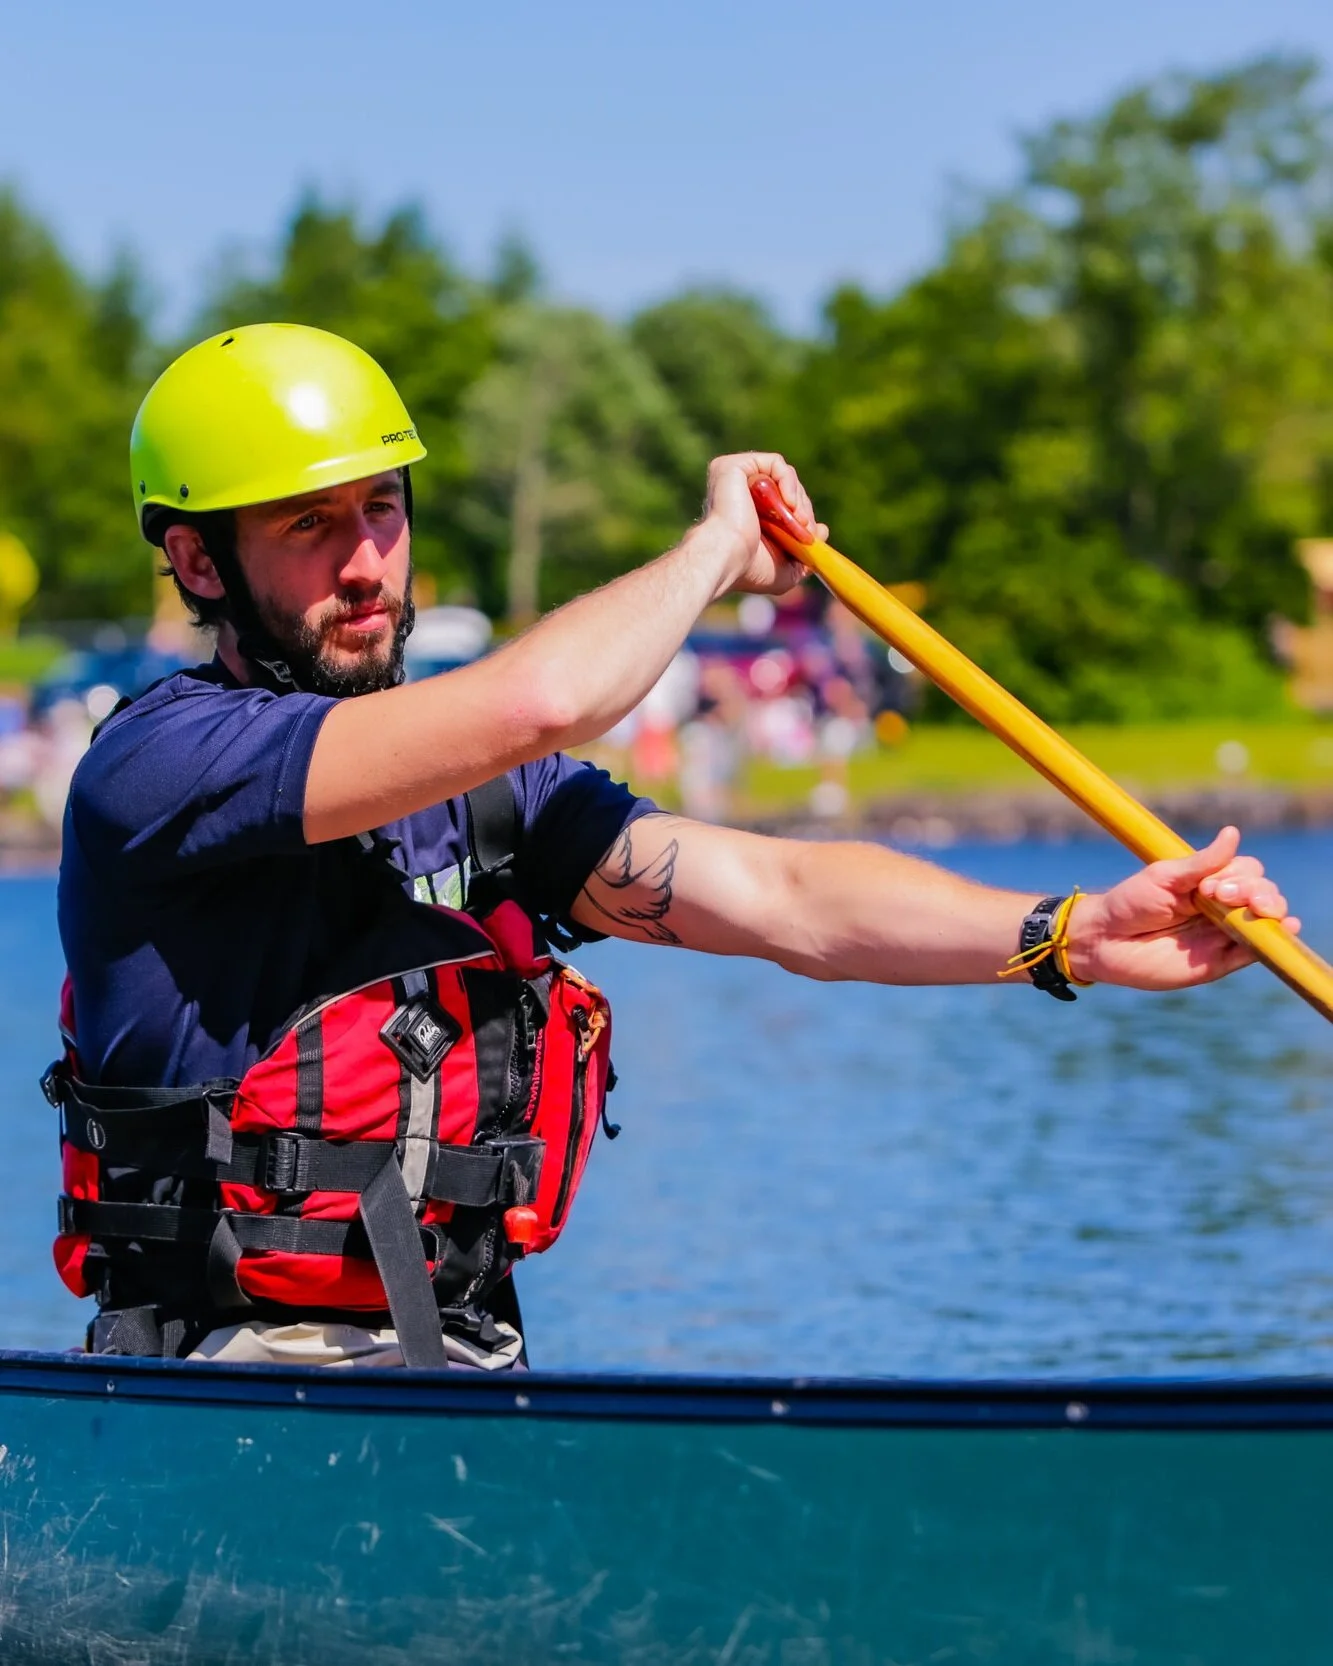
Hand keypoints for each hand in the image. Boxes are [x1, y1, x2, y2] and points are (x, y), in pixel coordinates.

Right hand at [700, 453, 826, 595]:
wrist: (727, 558)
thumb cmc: (749, 570)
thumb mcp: (785, 571)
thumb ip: (804, 554)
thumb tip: (823, 531)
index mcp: (745, 513)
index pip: (783, 503)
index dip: (802, 516)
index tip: (811, 535)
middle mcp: (737, 492)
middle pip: (786, 488)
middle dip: (803, 508)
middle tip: (806, 529)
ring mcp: (734, 477)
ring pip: (783, 475)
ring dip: (799, 498)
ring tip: (799, 520)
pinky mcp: (734, 466)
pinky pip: (775, 463)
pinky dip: (789, 481)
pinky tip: (790, 503)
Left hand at [1064, 827, 1298, 990]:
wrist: (1104, 941)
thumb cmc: (1129, 903)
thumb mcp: (1163, 877)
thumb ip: (1201, 863)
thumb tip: (1232, 833)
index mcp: (1209, 882)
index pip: (1247, 872)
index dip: (1240, 877)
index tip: (1210, 887)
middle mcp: (1222, 906)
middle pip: (1263, 894)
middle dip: (1260, 893)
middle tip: (1224, 898)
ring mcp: (1223, 934)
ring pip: (1265, 921)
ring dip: (1272, 912)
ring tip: (1259, 911)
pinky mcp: (1220, 961)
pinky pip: (1254, 952)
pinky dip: (1273, 942)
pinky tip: (1286, 931)